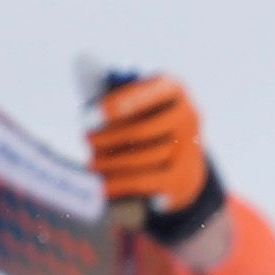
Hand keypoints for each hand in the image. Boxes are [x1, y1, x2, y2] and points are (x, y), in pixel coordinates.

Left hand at [83, 74, 212, 228]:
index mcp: (173, 88)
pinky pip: (146, 181)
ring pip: (142, 157)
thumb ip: (119, 101)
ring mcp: (188, 148)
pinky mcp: (181, 177)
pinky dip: (121, 184)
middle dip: (110, 136)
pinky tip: (103, 186)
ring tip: (92, 163)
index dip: (121, 104)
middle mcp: (187, 116)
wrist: (181, 158)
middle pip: (143, 129)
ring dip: (112, 162)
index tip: (91, 116)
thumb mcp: (139, 102)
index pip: (150, 93)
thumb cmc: (146, 120)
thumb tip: (93, 122)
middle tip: (86, 139)